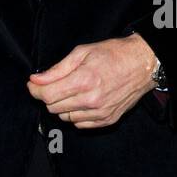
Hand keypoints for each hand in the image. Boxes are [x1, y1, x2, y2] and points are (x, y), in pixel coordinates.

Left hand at [27, 33, 156, 127]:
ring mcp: (100, 113)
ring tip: (73, 91)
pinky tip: (83, 101)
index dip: (35, 90)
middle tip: (54, 84)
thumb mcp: (82, 52)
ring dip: (63, 106)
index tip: (34, 84)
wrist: (142, 64)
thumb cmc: (114, 54)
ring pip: (65, 118)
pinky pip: (80, 124)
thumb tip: (36, 80)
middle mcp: (91, 100)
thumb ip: (57, 69)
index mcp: (84, 80)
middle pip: (53, 108)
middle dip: (49, 96)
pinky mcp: (107, 120)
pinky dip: (76, 114)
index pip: (47, 96)